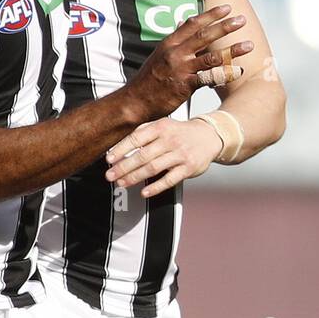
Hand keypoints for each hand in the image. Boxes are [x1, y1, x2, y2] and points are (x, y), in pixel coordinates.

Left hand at [105, 117, 222, 199]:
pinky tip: (144, 192)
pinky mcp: (188, 168)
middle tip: (110, 175)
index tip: (109, 159)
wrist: (209, 136)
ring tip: (122, 183)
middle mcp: (170, 140)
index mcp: (161, 127)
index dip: (121, 149)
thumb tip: (119, 147)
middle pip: (142, 155)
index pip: (136, 138)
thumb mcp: (163, 125)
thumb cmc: (180, 132)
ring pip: (153, 168)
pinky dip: (155, 187)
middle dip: (124, 167)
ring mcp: (180, 154)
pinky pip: (169, 180)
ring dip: (135, 177)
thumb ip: (143, 133)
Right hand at [130, 4, 252, 118]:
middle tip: (242, 20)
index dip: (210, 15)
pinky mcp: (184, 86)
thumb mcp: (159, 54)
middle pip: (204, 36)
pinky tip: (239, 71)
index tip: (227, 8)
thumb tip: (181, 19)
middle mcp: (175, 53)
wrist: (135, 102)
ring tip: (249, 45)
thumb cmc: (149, 79)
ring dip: (232, 50)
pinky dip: (225, 74)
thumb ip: (174, 38)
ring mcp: (180, 69)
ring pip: (211, 56)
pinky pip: (209, 78)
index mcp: (169, 43)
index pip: (192, 23)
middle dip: (224, 26)